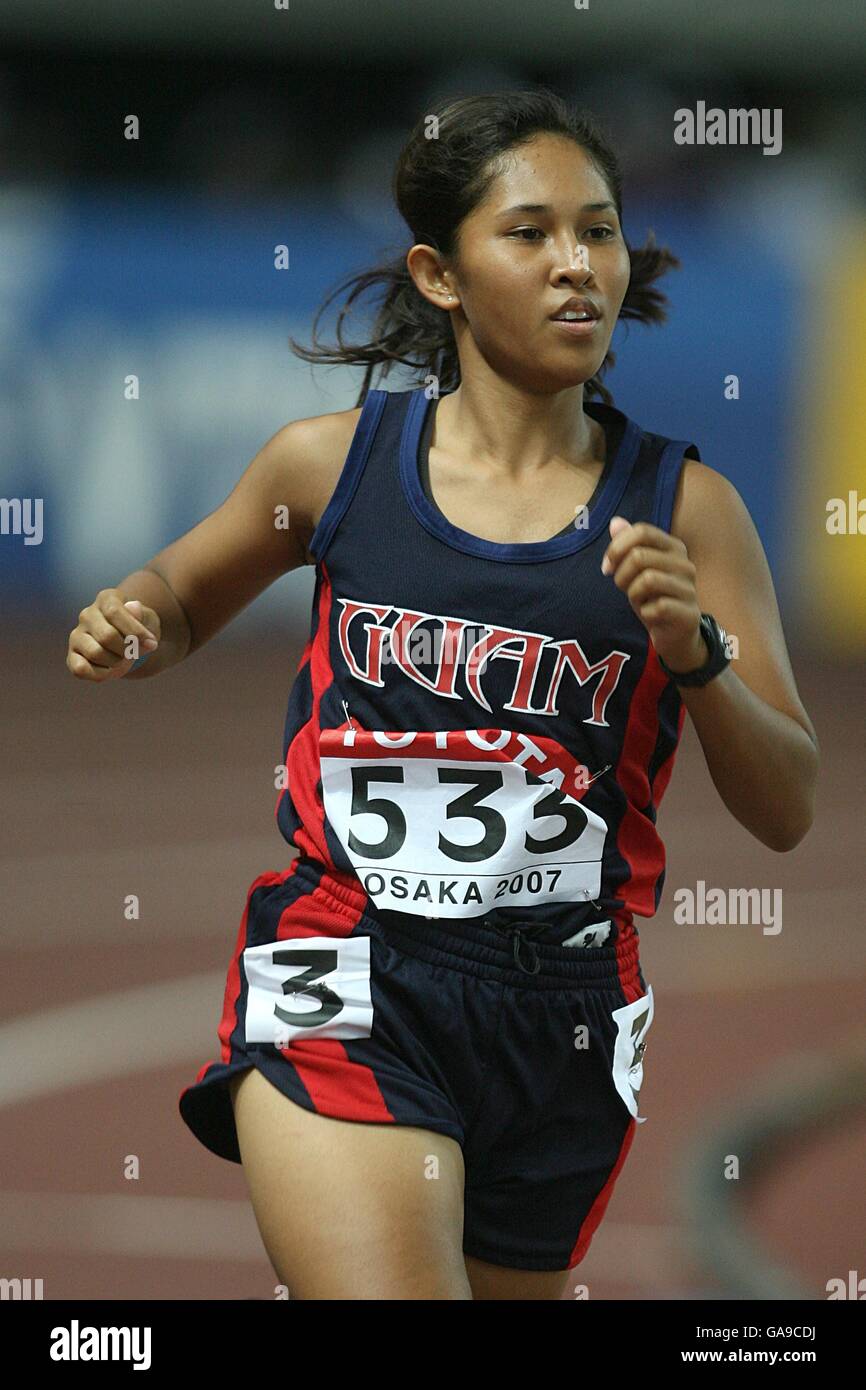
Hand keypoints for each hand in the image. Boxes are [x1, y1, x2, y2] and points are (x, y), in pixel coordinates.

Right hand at [66, 592, 160, 681]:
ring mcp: (77, 635)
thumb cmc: (139, 628)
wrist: (130, 643)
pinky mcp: (72, 656)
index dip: (134, 631)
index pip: (114, 612)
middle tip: (136, 653)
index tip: (152, 644)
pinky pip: (80, 669)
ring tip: (124, 660)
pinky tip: (110, 671)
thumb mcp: (148, 620)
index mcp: (106, 599)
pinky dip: (100, 675)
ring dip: (117, 663)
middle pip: (106, 636)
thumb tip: (134, 608)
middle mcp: (87, 614)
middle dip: (128, 650)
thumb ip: (143, 616)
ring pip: (95, 653)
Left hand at [600, 517, 705, 671]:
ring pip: (647, 580)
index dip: (617, 547)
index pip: (642, 531)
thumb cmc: (653, 598)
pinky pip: (657, 607)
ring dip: (633, 594)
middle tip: (623, 588)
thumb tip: (615, 522)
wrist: (674, 634)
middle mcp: (685, 564)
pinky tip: (650, 615)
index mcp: (673, 547)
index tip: (607, 567)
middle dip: (621, 575)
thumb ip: (627, 545)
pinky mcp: (689, 612)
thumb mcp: (635, 570)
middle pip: (639, 556)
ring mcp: (689, 588)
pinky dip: (645, 612)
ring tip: (638, 601)